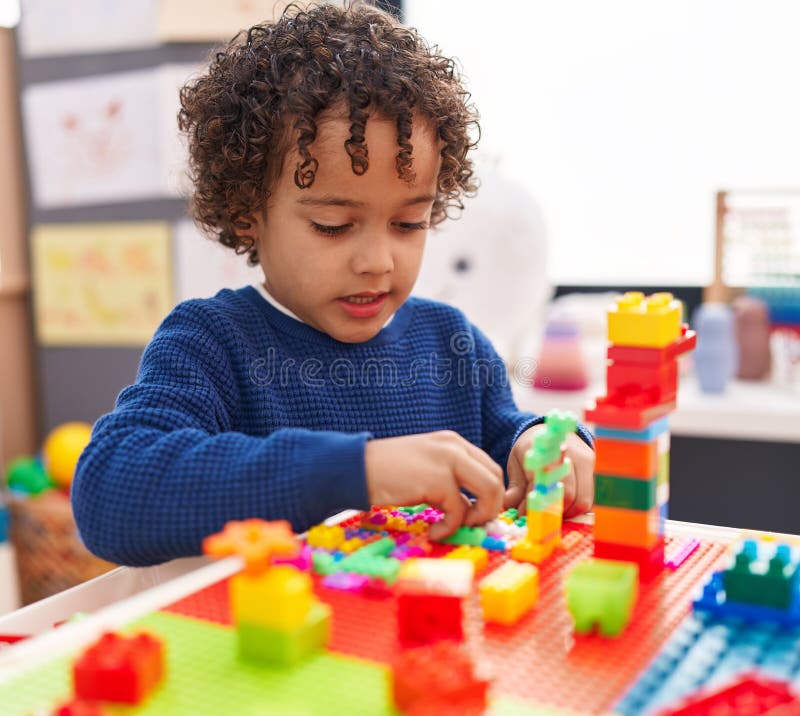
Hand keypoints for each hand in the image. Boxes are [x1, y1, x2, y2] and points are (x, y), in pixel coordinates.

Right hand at [365, 431, 503, 540]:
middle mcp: (454, 446)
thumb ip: (449, 478)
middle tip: (470, 525)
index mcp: (453, 443)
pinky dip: (449, 527)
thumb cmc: (384, 472)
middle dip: (490, 507)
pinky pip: (459, 511)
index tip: (476, 516)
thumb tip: (472, 507)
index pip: (489, 468)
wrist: (355, 469)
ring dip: (477, 516)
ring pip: (488, 491)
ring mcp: (448, 460)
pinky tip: (432, 532)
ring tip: (453, 527)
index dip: (490, 496)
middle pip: (495, 479)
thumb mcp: (425, 467)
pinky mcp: (437, 479)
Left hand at [503, 425, 594, 517]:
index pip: (542, 482)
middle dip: (552, 511)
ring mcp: (581, 456)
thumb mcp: (517, 465)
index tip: (524, 514)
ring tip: (551, 514)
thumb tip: (509, 505)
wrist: (548, 429)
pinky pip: (588, 497)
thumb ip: (515, 487)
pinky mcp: (590, 463)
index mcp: (541, 449)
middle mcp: (565, 450)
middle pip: (566, 493)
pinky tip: (563, 508)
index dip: (534, 502)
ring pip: (581, 499)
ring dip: (566, 513)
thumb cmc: (529, 451)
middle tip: (537, 517)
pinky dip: (576, 509)